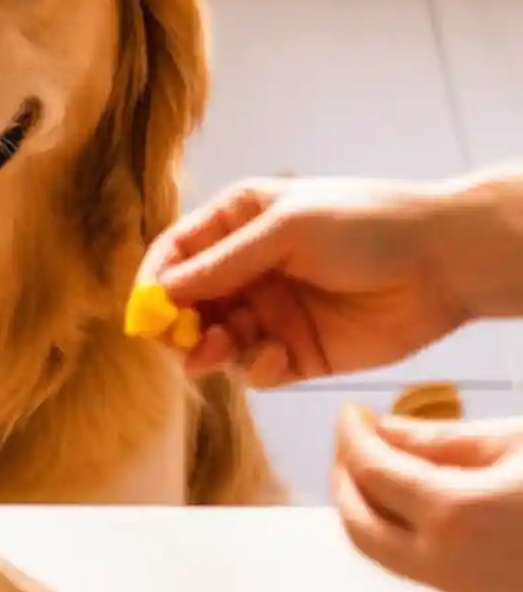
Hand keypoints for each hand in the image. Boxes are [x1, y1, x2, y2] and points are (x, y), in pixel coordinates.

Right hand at [138, 177, 469, 386]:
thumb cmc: (367, 224)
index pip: (176, 253)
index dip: (153, 282)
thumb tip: (162, 290)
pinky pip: (256, 369)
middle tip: (177, 342)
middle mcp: (247, 268)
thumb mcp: (286, 230)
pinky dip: (257, 368)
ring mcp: (271, 311)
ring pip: (216, 341)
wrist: (446, 263)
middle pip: (187, 304)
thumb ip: (223, 263)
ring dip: (211, 350)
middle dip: (178, 324)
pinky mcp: (296, 352)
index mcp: (239, 222)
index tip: (144, 312)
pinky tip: (278, 358)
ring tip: (221, 351)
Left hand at [334, 407, 522, 591]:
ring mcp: (463, 590)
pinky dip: (396, 527)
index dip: (351, 435)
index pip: (371, 471)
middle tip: (352, 438)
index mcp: (456, 515)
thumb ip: (443, 439)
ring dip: (364, 506)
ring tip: (378, 462)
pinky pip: (415, 564)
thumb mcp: (521, 442)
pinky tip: (415, 495)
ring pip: (380, 551)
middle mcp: (448, 562)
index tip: (351, 412)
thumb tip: (386, 426)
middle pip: (357, 521)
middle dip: (343, 476)